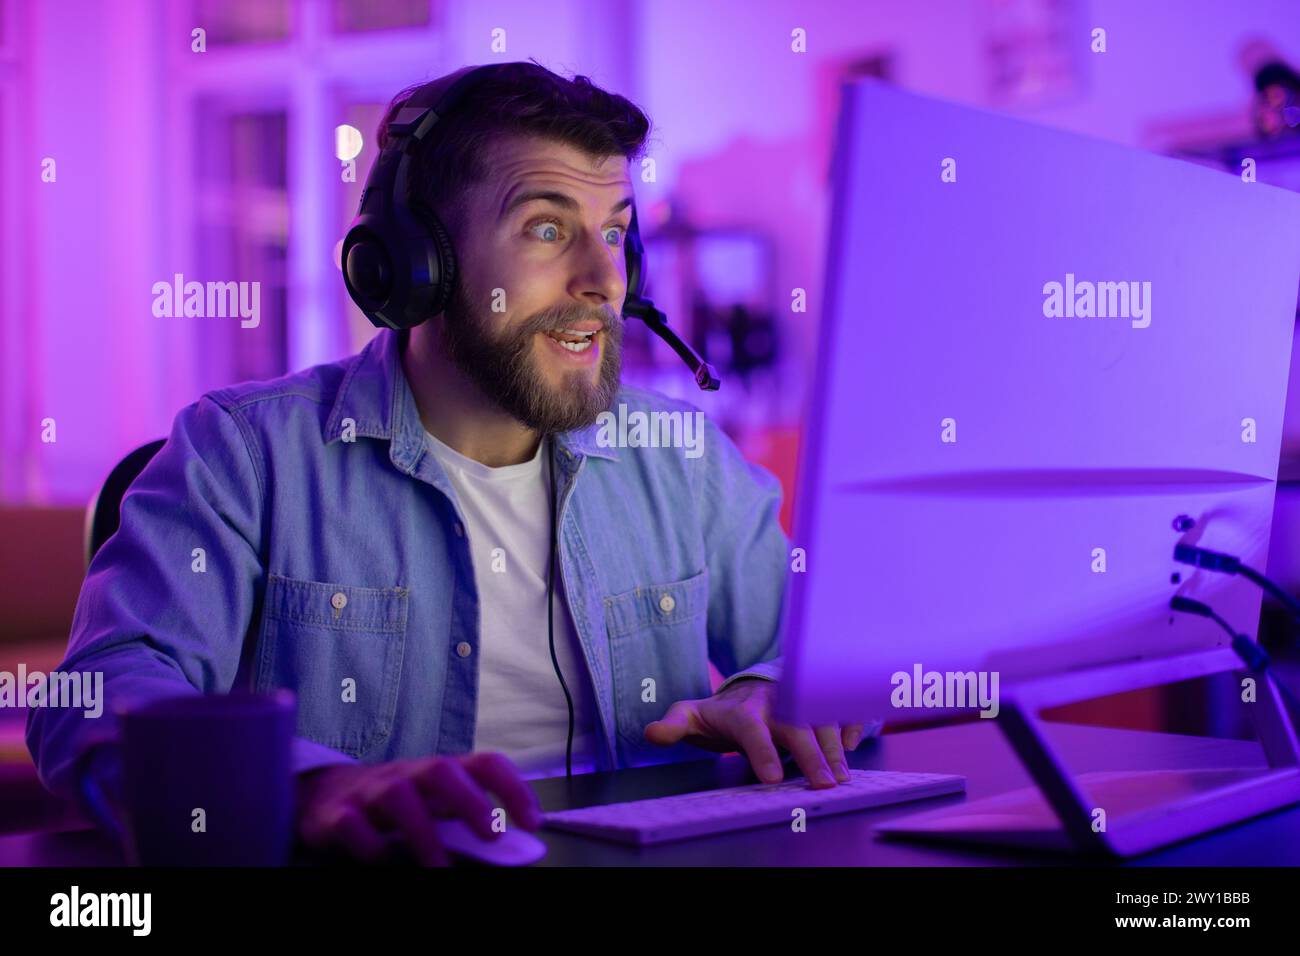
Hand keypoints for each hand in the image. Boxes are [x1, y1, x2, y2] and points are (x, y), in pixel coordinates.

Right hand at [295, 752, 541, 865]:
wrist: (321, 795)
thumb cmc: (394, 806)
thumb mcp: (433, 810)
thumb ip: (469, 825)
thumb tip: (515, 851)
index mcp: (439, 772)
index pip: (484, 763)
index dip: (513, 787)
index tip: (532, 821)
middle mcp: (406, 775)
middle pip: (440, 771)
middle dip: (470, 800)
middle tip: (492, 835)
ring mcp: (370, 792)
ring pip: (398, 797)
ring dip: (423, 836)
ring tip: (440, 870)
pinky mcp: (336, 815)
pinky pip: (352, 824)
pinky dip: (370, 845)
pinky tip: (382, 860)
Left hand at [644, 679, 866, 788]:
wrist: (747, 690)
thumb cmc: (720, 713)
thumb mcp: (691, 717)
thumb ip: (673, 726)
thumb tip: (651, 733)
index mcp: (743, 710)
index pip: (752, 729)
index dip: (762, 752)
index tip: (772, 779)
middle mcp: (775, 701)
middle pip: (795, 726)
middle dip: (811, 754)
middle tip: (824, 783)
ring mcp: (799, 698)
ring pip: (821, 718)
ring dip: (834, 746)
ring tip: (841, 775)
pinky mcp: (818, 699)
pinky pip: (838, 706)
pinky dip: (849, 723)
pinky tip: (851, 745)